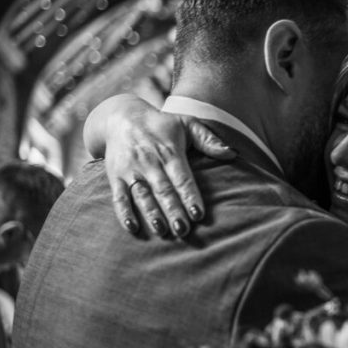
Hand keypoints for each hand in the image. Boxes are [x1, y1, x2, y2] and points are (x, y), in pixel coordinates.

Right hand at [85, 94, 234, 236]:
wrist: (121, 117)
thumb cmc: (162, 125)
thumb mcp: (186, 124)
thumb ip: (208, 140)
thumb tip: (232, 153)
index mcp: (169, 152)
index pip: (181, 177)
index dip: (190, 196)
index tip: (198, 214)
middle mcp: (149, 162)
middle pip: (163, 190)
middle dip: (173, 210)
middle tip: (183, 230)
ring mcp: (131, 170)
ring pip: (142, 195)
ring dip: (151, 214)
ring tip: (161, 231)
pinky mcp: (115, 176)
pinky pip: (118, 197)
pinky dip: (124, 213)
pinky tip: (132, 228)